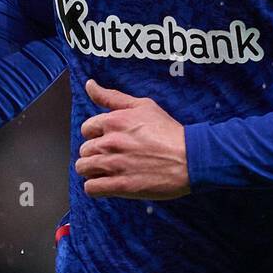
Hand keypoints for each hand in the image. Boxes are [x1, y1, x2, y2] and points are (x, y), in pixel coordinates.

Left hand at [76, 79, 190, 199]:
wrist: (189, 158)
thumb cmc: (169, 131)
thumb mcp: (143, 106)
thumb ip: (112, 96)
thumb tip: (89, 84)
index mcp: (113, 121)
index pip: (86, 129)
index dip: (97, 135)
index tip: (110, 140)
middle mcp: (109, 142)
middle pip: (84, 150)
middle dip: (95, 153)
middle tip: (114, 156)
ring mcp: (113, 165)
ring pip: (83, 168)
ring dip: (93, 170)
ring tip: (109, 171)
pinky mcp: (119, 185)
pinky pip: (90, 188)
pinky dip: (96, 187)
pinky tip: (109, 183)